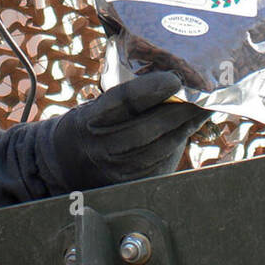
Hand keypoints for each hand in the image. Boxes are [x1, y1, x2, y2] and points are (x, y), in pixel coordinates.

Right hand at [0, 71, 209, 206]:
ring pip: (159, 148)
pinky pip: (161, 164)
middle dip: (180, 111)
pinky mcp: (129, 186)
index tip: (174, 79)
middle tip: (203, 95)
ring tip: (202, 110)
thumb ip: (125, 98)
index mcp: (89, 120)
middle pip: (148, 128)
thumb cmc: (87, 126)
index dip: (151, 90)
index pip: (122, 102)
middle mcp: (100, 147)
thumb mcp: (94, 106)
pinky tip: (188, 129)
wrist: (61, 166)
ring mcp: (115, 171)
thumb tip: (171, 80)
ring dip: (185, 128)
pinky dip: (178, 145)